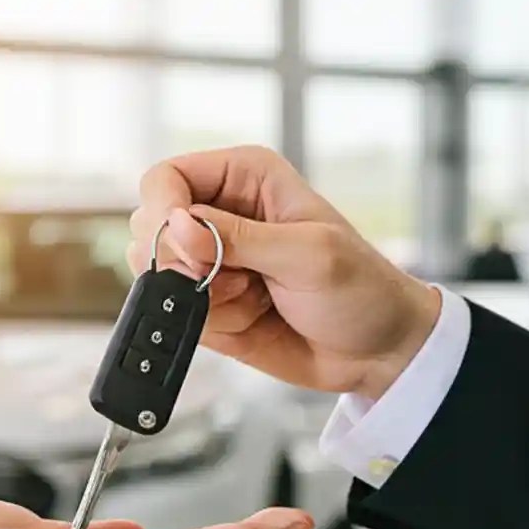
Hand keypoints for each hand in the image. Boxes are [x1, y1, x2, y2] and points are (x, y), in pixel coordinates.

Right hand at [128, 145, 440, 399]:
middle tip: (234, 276)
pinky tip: (250, 318)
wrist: (378, 351)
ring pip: (156, 273)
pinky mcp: (208, 304)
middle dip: (180, 260)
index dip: (163, 209)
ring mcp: (210, 262)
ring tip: (253, 297)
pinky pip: (174, 312)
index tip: (184, 244)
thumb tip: (177, 224)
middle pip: (150, 225)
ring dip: (198, 294)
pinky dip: (206, 322)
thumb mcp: (309, 255)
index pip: (168, 178)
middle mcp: (220, 214)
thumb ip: (238, 239)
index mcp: (244, 178)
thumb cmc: (362, 289)